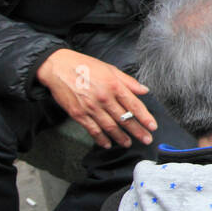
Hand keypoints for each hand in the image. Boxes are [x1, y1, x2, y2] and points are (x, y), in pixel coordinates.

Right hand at [36, 49, 156, 148]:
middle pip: (124, 119)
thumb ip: (128, 81)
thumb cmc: (85, 66)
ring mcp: (91, 108)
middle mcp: (104, 98)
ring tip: (129, 143)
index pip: (134, 105)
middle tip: (147, 140)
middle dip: (138, 131)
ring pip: (110, 127)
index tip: (153, 126)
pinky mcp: (78, 114)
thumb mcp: (110, 69)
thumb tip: (144, 90)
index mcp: (114, 86)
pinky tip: (107, 144)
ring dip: (121, 137)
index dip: (145, 118)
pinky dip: (101, 139)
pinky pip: (92, 130)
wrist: (58, 67)